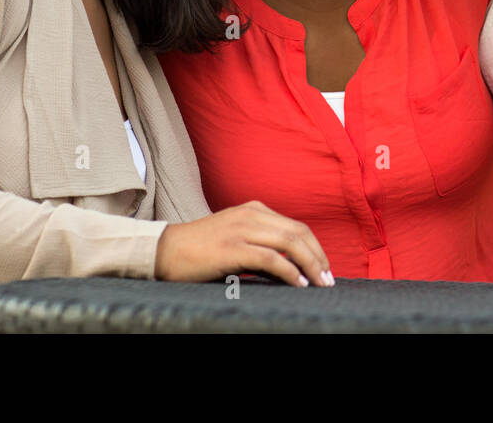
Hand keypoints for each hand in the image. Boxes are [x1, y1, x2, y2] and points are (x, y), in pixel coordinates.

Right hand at [155, 200, 333, 287]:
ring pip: (290, 243)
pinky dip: (289, 271)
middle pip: (299, 233)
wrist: (164, 251)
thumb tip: (290, 267)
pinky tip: (297, 284)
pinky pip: (270, 258)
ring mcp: (241, 229)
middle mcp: (251, 214)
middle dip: (318, 257)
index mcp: (254, 209)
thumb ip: (261, 244)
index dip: (315, 248)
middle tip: (328, 280)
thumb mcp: (235, 238)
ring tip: (319, 284)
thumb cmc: (199, 250)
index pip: (297, 226)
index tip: (324, 269)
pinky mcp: (232, 248)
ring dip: (310, 265)